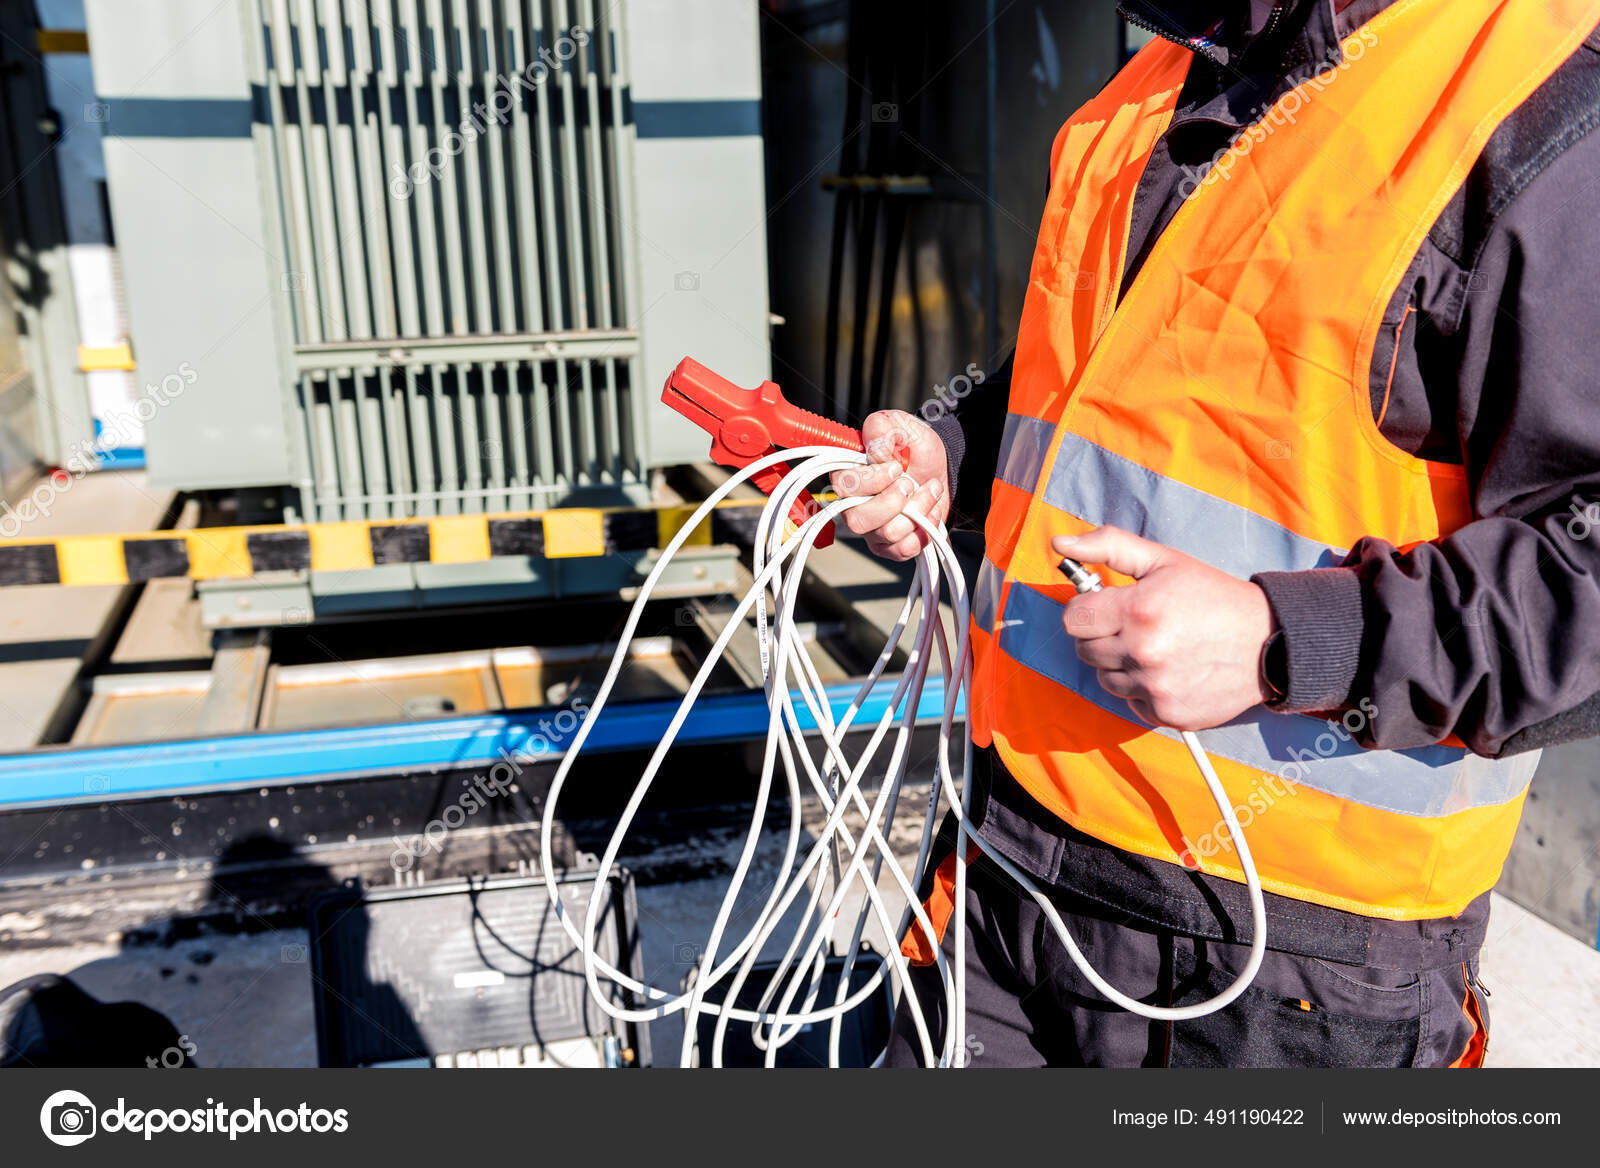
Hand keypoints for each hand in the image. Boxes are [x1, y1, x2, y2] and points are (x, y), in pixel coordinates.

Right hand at [829, 410, 950, 560]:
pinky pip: (903, 549)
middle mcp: (853, 505)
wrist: (943, 472)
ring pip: (887, 534)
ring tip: (929, 491)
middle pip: (858, 520)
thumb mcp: (904, 428)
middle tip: (911, 483)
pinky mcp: (889, 546)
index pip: (844, 487)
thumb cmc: (917, 451)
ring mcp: (871, 528)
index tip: (896, 467)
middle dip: (894, 502)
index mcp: (849, 475)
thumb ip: (884, 428)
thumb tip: (875, 447)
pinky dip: (925, 528)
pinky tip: (929, 510)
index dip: (872, 481)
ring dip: (917, 510)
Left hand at [1055, 527, 1274, 729]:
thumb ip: (1108, 546)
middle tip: (1136, 625)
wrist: (1267, 641)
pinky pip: (1130, 702)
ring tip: (1156, 648)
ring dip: (1120, 664)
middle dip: (1102, 636)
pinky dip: (1141, 690)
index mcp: (1138, 610)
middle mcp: (1143, 652)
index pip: (1073, 619)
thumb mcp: (1163, 560)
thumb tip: (1059, 544)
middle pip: (1085, 650)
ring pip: (1105, 679)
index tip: (1108, 606)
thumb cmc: (1211, 596)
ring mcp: (1155, 688)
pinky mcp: (1167, 714)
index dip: (1087, 610)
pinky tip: (1169, 671)